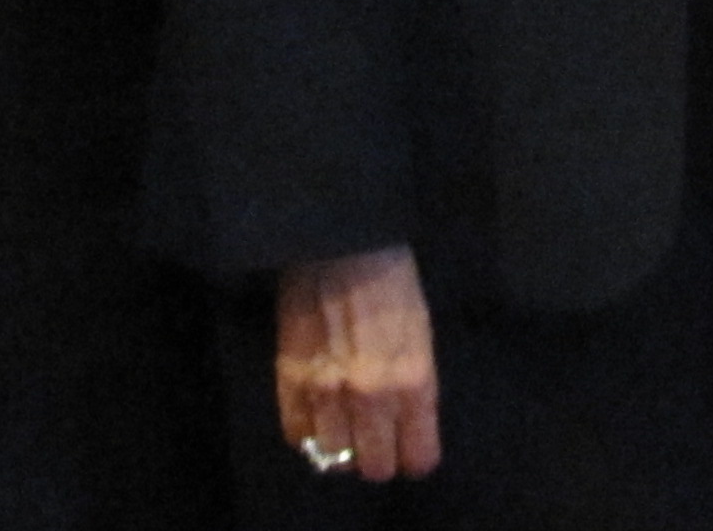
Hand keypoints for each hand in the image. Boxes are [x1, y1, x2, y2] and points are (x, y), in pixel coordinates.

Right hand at [276, 248, 437, 481]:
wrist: (341, 246)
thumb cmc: (393, 281)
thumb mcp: (422, 334)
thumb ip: (415, 384)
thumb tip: (406, 422)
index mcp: (413, 380)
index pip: (418, 454)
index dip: (417, 456)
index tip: (413, 450)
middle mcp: (371, 396)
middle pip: (375, 467)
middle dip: (380, 459)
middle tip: (379, 442)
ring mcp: (327, 393)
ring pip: (334, 459)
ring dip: (342, 449)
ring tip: (347, 429)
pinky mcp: (290, 384)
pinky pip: (297, 436)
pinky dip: (308, 434)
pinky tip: (319, 417)